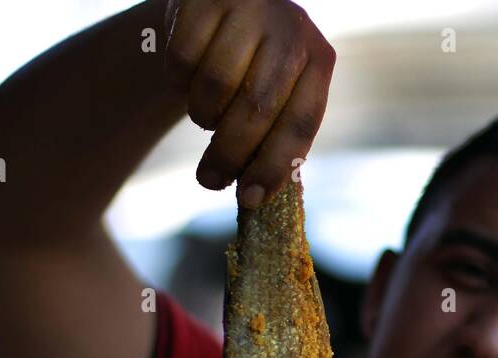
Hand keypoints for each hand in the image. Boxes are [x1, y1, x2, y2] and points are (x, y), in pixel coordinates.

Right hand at [162, 0, 335, 206]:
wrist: (223, 7)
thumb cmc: (253, 70)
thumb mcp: (278, 98)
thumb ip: (274, 139)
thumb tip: (252, 197)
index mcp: (319, 59)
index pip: (301, 123)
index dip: (275, 167)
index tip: (250, 199)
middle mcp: (291, 27)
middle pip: (256, 108)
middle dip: (229, 154)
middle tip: (210, 180)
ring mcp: (249, 6)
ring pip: (214, 85)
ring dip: (202, 113)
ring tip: (207, 113)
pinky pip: (182, 60)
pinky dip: (179, 82)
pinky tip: (189, 78)